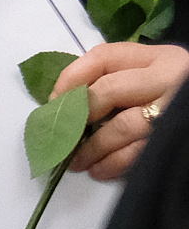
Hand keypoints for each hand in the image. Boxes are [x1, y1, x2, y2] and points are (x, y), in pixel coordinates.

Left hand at [51, 40, 187, 181]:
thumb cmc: (176, 95)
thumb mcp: (153, 75)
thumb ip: (118, 79)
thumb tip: (65, 103)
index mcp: (159, 58)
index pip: (103, 57)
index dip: (71, 78)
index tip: (53, 101)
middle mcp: (169, 79)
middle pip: (109, 91)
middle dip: (77, 116)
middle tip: (60, 136)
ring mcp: (175, 111)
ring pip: (123, 127)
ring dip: (93, 148)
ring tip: (76, 162)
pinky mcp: (175, 140)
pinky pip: (141, 153)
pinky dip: (116, 164)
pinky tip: (101, 171)